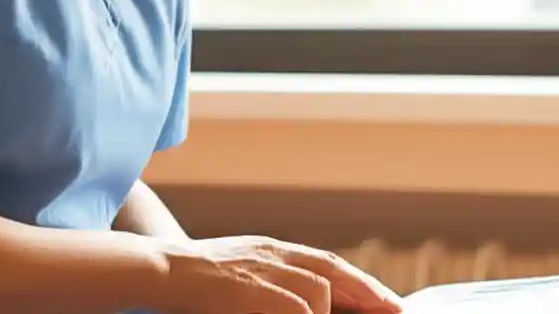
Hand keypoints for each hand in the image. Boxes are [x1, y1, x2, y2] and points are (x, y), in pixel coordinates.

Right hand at [154, 235, 403, 313]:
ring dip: (327, 312)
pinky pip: (297, 309)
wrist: (162, 270)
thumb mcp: (239, 272)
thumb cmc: (191, 281)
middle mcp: (273, 256)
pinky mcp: (256, 293)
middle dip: (368, 294)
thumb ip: (272, 282)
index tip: (388, 302)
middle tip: (396, 312)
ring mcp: (266, 273)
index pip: (326, 265)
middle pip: (332, 274)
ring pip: (316, 297)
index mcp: (271, 250)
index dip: (360, 283)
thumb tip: (312, 301)